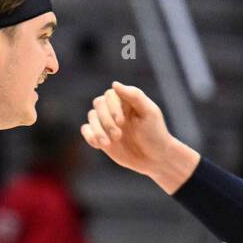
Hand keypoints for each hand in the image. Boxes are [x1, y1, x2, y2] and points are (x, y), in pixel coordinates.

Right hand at [80, 83, 196, 190]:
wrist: (155, 158)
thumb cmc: (155, 134)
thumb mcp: (150, 113)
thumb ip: (135, 95)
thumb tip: (114, 84)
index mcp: (126, 100)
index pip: (110, 95)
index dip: (112, 107)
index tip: (122, 122)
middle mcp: (114, 109)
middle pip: (98, 104)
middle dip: (106, 121)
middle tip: (118, 136)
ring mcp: (106, 122)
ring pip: (92, 117)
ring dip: (98, 130)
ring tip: (108, 144)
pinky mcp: (101, 136)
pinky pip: (86, 130)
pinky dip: (89, 136)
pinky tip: (99, 145)